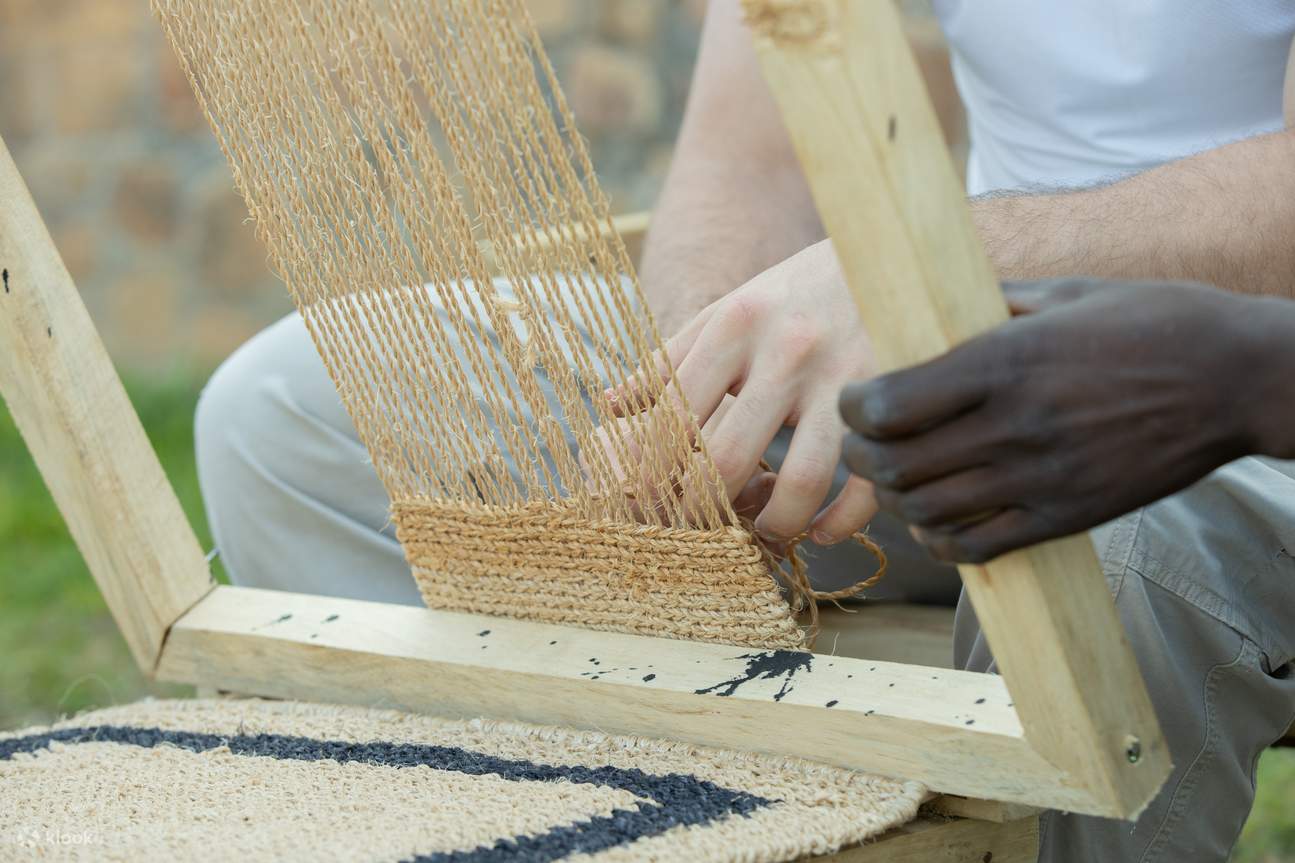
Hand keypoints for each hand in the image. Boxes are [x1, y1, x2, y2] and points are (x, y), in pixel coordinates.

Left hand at [611, 239, 879, 542]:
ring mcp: (843, 377)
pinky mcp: (892, 399)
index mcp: (736, 325)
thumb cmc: (795, 293)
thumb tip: (609, 404)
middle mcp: (787, 350)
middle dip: (707, 510)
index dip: (656, 474)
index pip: (676, 416)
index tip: (651, 504)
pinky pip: (867, 481)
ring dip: (777, 523)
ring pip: (803, 480)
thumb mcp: (728, 311)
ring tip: (765, 531)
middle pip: (729, 458)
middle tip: (702, 530)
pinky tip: (822, 530)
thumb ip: (670, 359)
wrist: (891, 250)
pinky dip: (843, 522)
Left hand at [839, 278, 1290, 562]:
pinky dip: (938, 539)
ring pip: (925, 511)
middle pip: (895, 464)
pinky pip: (976, 547)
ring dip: (893, 499)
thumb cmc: (1154, 321)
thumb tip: (931, 307)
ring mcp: (1041, 478)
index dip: (853, 407)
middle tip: (862, 442)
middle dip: (860, 456)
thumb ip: (991, 304)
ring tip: (894, 478)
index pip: (889, 404)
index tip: (854, 399)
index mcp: (1007, 361)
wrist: (1238, 378)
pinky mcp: (1065, 517)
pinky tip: (935, 518)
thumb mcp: (1067, 293)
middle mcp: (1016, 425)